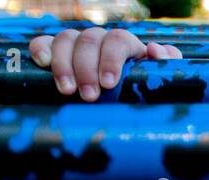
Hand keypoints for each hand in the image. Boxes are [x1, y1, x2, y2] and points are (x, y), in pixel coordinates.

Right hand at [28, 28, 182, 101]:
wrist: (124, 110)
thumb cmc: (143, 95)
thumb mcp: (160, 83)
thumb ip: (168, 65)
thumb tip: (155, 49)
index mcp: (125, 45)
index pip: (118, 40)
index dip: (111, 58)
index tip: (108, 83)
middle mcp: (99, 40)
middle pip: (89, 40)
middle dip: (86, 68)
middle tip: (89, 97)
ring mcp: (77, 45)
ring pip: (66, 40)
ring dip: (64, 64)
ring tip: (67, 91)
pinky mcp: (56, 53)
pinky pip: (44, 43)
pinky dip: (41, 49)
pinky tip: (42, 64)